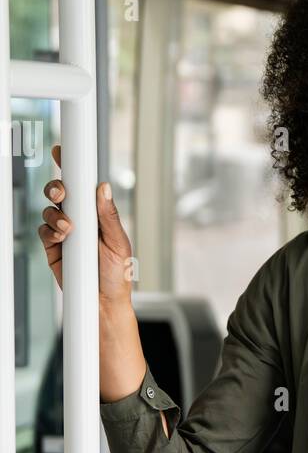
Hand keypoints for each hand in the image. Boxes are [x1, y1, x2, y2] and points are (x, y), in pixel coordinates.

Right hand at [39, 143, 133, 304]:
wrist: (103, 302)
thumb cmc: (117, 273)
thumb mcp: (119, 243)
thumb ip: (108, 216)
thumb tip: (103, 188)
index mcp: (97, 212)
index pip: (83, 185)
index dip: (71, 167)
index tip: (62, 150)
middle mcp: (80, 218)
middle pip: (60, 192)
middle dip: (57, 188)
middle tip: (62, 193)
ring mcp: (64, 231)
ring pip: (50, 210)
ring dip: (55, 215)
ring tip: (68, 229)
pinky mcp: (52, 246)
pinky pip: (43, 231)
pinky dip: (49, 231)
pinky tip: (61, 238)